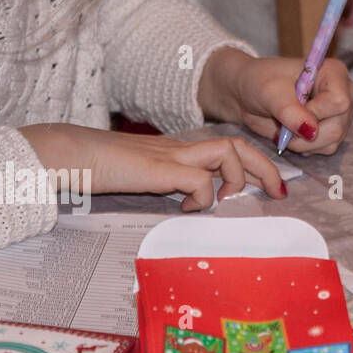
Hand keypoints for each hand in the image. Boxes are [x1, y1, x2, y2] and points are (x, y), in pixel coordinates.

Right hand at [17, 123, 287, 211]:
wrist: (72, 154)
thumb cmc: (98, 167)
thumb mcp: (141, 177)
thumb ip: (165, 183)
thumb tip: (187, 202)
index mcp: (177, 149)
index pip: (225, 146)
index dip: (252, 163)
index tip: (265, 187)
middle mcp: (180, 148)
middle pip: (237, 144)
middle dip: (265, 168)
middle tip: (279, 192)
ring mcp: (171, 155)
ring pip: (227, 152)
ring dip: (235, 179)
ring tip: (223, 200)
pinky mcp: (161, 169)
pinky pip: (199, 180)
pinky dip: (203, 197)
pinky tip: (186, 208)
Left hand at [198, 48, 352, 154]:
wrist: (248, 95)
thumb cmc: (259, 83)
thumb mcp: (270, 93)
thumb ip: (290, 112)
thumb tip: (311, 132)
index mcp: (334, 72)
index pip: (338, 102)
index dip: (314, 112)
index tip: (292, 106)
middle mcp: (343, 92)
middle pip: (337, 126)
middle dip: (306, 133)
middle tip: (283, 124)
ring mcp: (340, 113)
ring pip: (332, 141)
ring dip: (303, 143)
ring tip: (285, 128)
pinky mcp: (331, 130)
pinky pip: (326, 148)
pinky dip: (305, 147)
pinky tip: (291, 134)